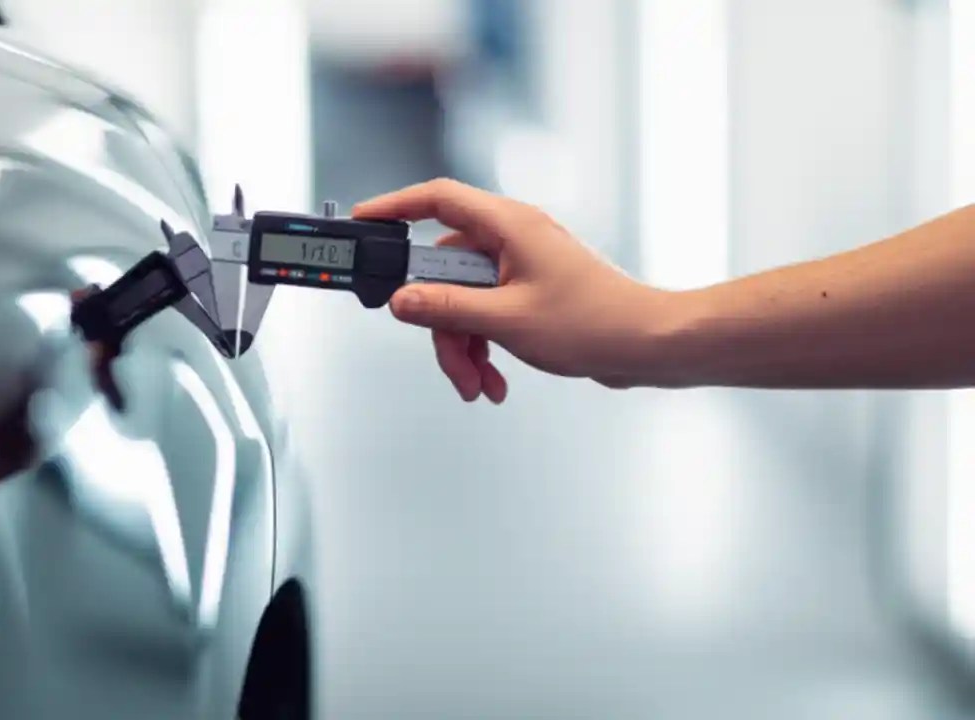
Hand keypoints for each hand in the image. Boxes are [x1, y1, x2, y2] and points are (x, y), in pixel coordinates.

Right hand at [352, 179, 674, 401]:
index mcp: (508, 226)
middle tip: (451, 363)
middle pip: (443, 272)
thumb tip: (401, 300)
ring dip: (463, 346)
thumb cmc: (596, 322)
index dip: (394, 206)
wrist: (648, 345)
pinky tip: (493, 379)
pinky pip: (485, 314)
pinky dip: (483, 347)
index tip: (364, 221)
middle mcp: (512, 239)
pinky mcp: (529, 292)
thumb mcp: (507, 320)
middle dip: (441, 325)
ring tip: (478, 383)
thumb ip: (446, 309)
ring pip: (462, 301)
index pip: (436, 200)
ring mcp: (521, 266)